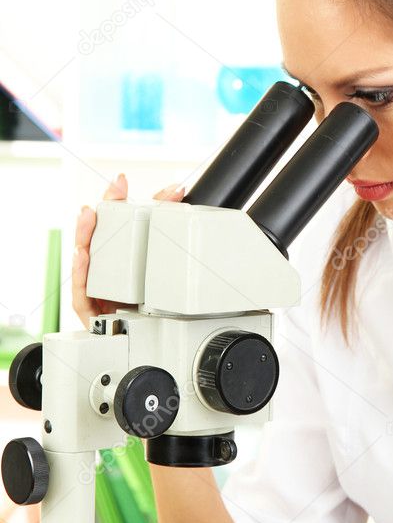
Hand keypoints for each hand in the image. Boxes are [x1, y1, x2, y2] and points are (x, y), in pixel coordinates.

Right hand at [72, 173, 185, 327]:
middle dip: (104, 209)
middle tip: (113, 191)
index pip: (114, 223)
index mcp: (118, 259)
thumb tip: (179, 197)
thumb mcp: (158, 271)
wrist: (138, 342)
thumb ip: (166, 236)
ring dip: (86, 234)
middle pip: (96, 235)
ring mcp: (94, 287)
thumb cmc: (143, 307)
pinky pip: (82, 290)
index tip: (122, 180)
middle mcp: (102, 269)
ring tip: (90, 215)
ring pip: (85, 257)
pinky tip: (84, 256)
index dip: (116, 200)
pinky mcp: (89, 310)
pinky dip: (82, 271)